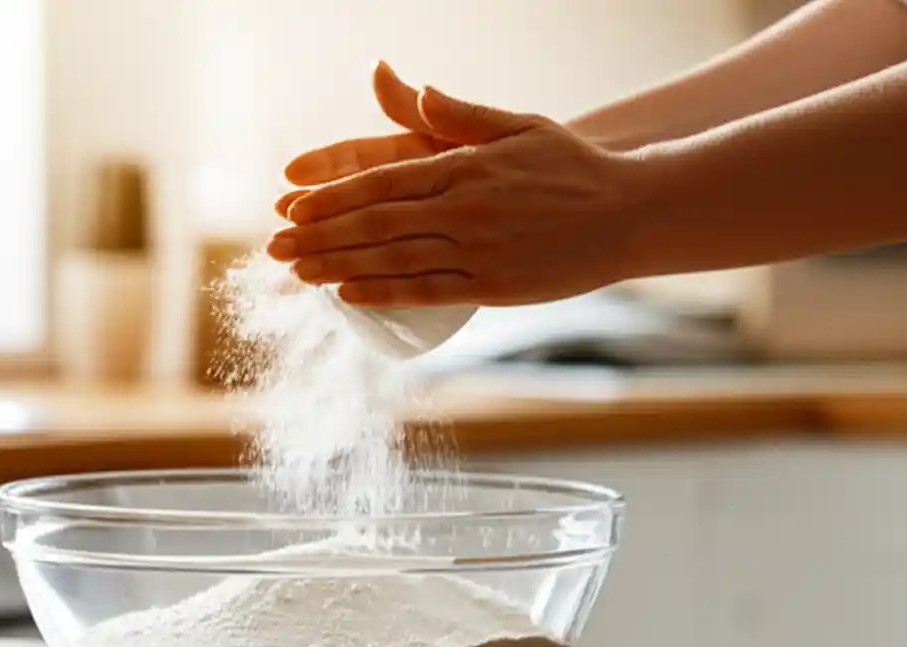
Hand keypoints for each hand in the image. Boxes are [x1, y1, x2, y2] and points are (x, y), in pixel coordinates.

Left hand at [269, 82, 648, 306]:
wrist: (631, 213)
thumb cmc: (572, 166)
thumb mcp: (519, 126)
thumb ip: (462, 115)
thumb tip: (416, 90)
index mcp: (463, 167)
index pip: (381, 181)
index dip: (331, 196)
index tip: (293, 207)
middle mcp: (463, 209)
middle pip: (375, 223)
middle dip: (319, 236)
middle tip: (275, 247)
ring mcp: (478, 251)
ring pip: (393, 259)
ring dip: (338, 266)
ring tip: (298, 272)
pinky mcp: (494, 287)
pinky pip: (428, 292)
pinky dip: (384, 293)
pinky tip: (347, 295)